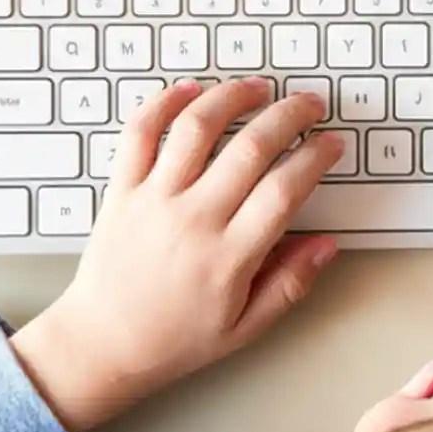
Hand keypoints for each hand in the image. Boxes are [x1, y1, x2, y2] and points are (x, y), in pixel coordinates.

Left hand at [10, 78, 342, 431]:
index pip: (285, 189)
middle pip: (251, 148)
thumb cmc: (173, 338)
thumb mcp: (245, 327)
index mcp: (229, 257)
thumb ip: (290, 284)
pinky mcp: (122, 189)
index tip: (331, 144)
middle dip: (290, 115)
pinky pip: (140, 133)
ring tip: (257, 87)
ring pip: (197, 128)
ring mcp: (154, 200)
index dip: (316, 157)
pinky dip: (163, 103)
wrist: (102, 344)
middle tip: (309, 105)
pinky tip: (191, 90)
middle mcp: (193, 220)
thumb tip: (326, 246)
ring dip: (232, 97)